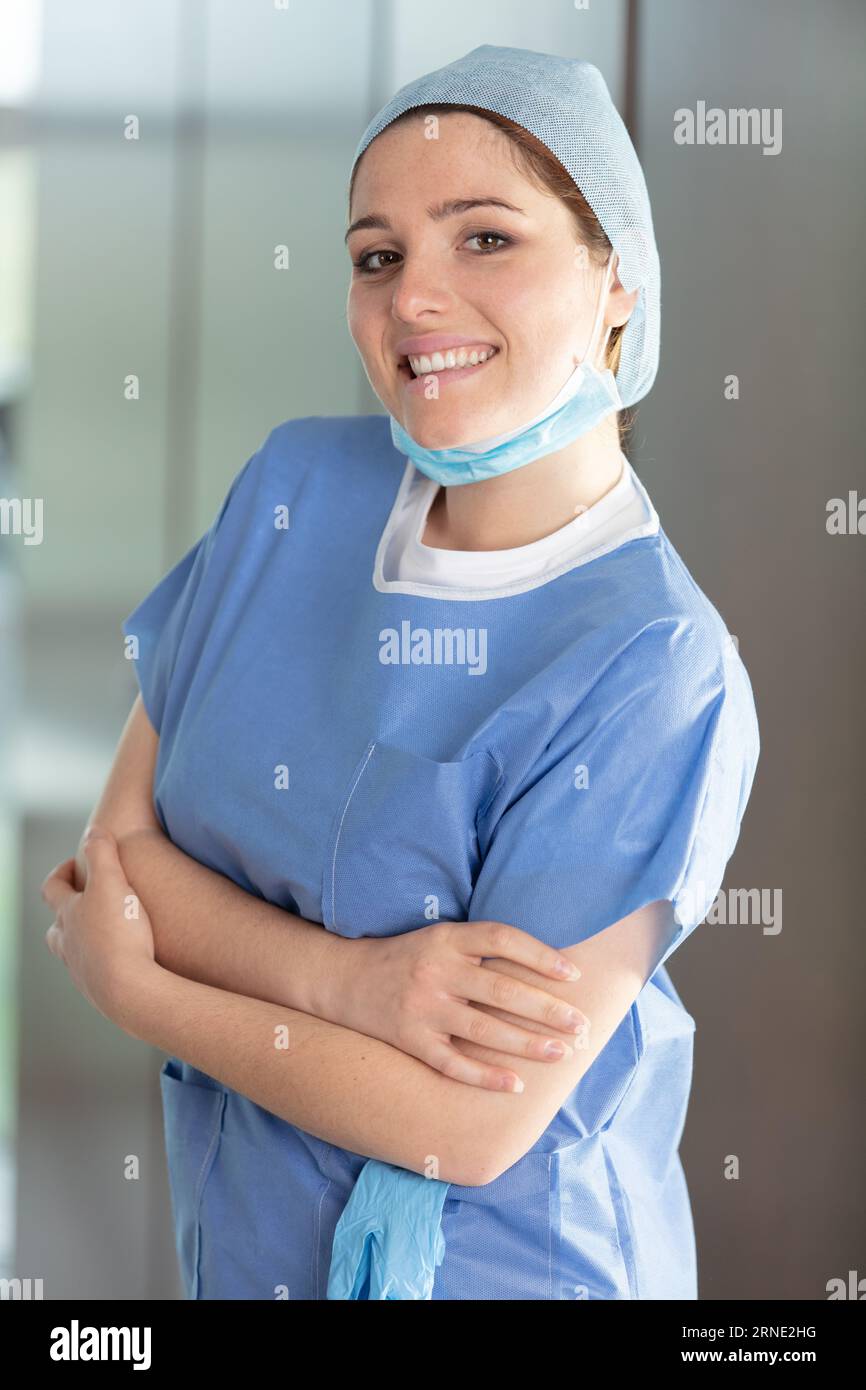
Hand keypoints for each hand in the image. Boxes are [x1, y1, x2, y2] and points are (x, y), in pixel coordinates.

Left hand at [40, 824, 156, 1026]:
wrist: (130, 991)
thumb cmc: (120, 935)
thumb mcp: (112, 882)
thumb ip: (102, 852)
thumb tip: (93, 830)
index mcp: (67, 916)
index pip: (52, 888)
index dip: (62, 872)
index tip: (79, 862)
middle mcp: (68, 945)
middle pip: (57, 927)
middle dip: (69, 912)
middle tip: (90, 901)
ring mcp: (82, 970)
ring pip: (75, 952)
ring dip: (86, 940)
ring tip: (108, 933)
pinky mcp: (100, 991)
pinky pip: (96, 973)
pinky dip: (106, 962)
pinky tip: (126, 960)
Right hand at [336, 920, 588, 1091]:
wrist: (344, 980)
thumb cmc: (407, 957)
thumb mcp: (440, 937)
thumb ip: (480, 947)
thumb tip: (543, 962)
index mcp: (446, 938)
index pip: (501, 939)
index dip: (540, 955)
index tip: (573, 974)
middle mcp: (435, 971)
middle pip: (500, 990)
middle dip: (546, 1009)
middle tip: (581, 1025)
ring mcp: (422, 1008)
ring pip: (483, 1030)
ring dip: (526, 1044)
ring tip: (561, 1053)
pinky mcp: (410, 1040)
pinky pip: (453, 1063)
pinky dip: (485, 1076)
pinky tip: (515, 1084)